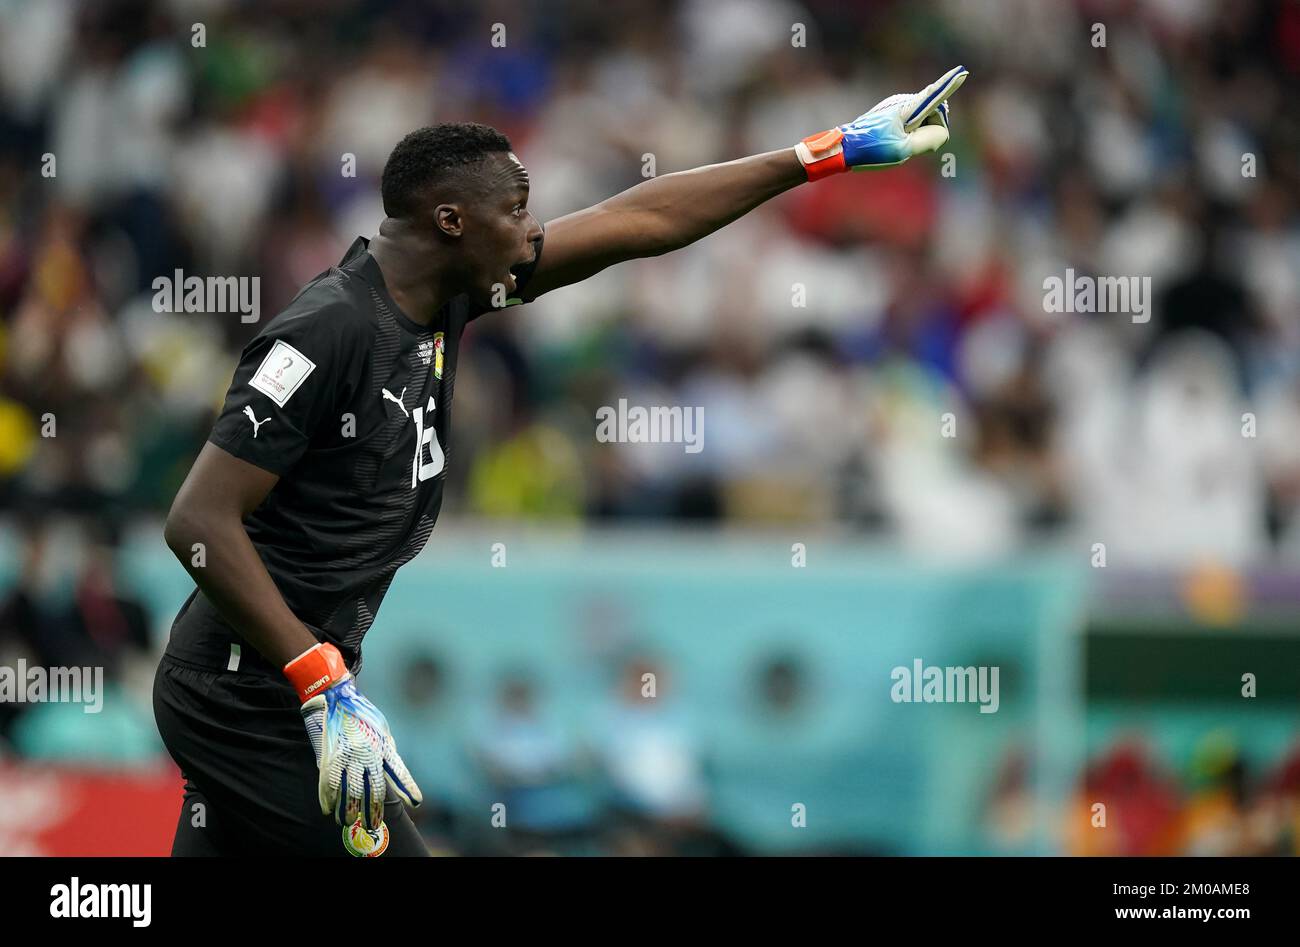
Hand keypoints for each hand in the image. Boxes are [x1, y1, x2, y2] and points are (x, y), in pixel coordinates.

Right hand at [286, 642, 422, 828]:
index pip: (399, 771)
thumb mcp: (382, 730)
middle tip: (372, 825)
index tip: (416, 802)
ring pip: (350, 790)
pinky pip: (330, 782)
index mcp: (383, 745)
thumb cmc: (363, 714)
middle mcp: (368, 753)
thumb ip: (387, 751)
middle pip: (374, 788)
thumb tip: (392, 771)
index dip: (407, 787)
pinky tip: (329, 810)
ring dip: (349, 810)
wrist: (338, 694)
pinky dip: (329, 798)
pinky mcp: (330, 755)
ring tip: (349, 822)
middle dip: (373, 809)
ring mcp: (348, 755)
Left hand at [796, 66, 968, 178]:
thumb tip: (942, 133)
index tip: (962, 72)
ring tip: (898, 142)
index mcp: (907, 109)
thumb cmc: (872, 149)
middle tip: (910, 143)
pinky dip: (912, 131)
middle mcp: (904, 101)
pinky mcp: (894, 111)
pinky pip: (914, 120)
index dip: (949, 85)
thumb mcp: (902, 150)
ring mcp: (899, 105)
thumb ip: (928, 141)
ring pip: (925, 117)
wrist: (845, 147)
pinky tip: (894, 140)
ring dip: (920, 131)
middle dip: (932, 127)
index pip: (934, 95)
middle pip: (935, 112)